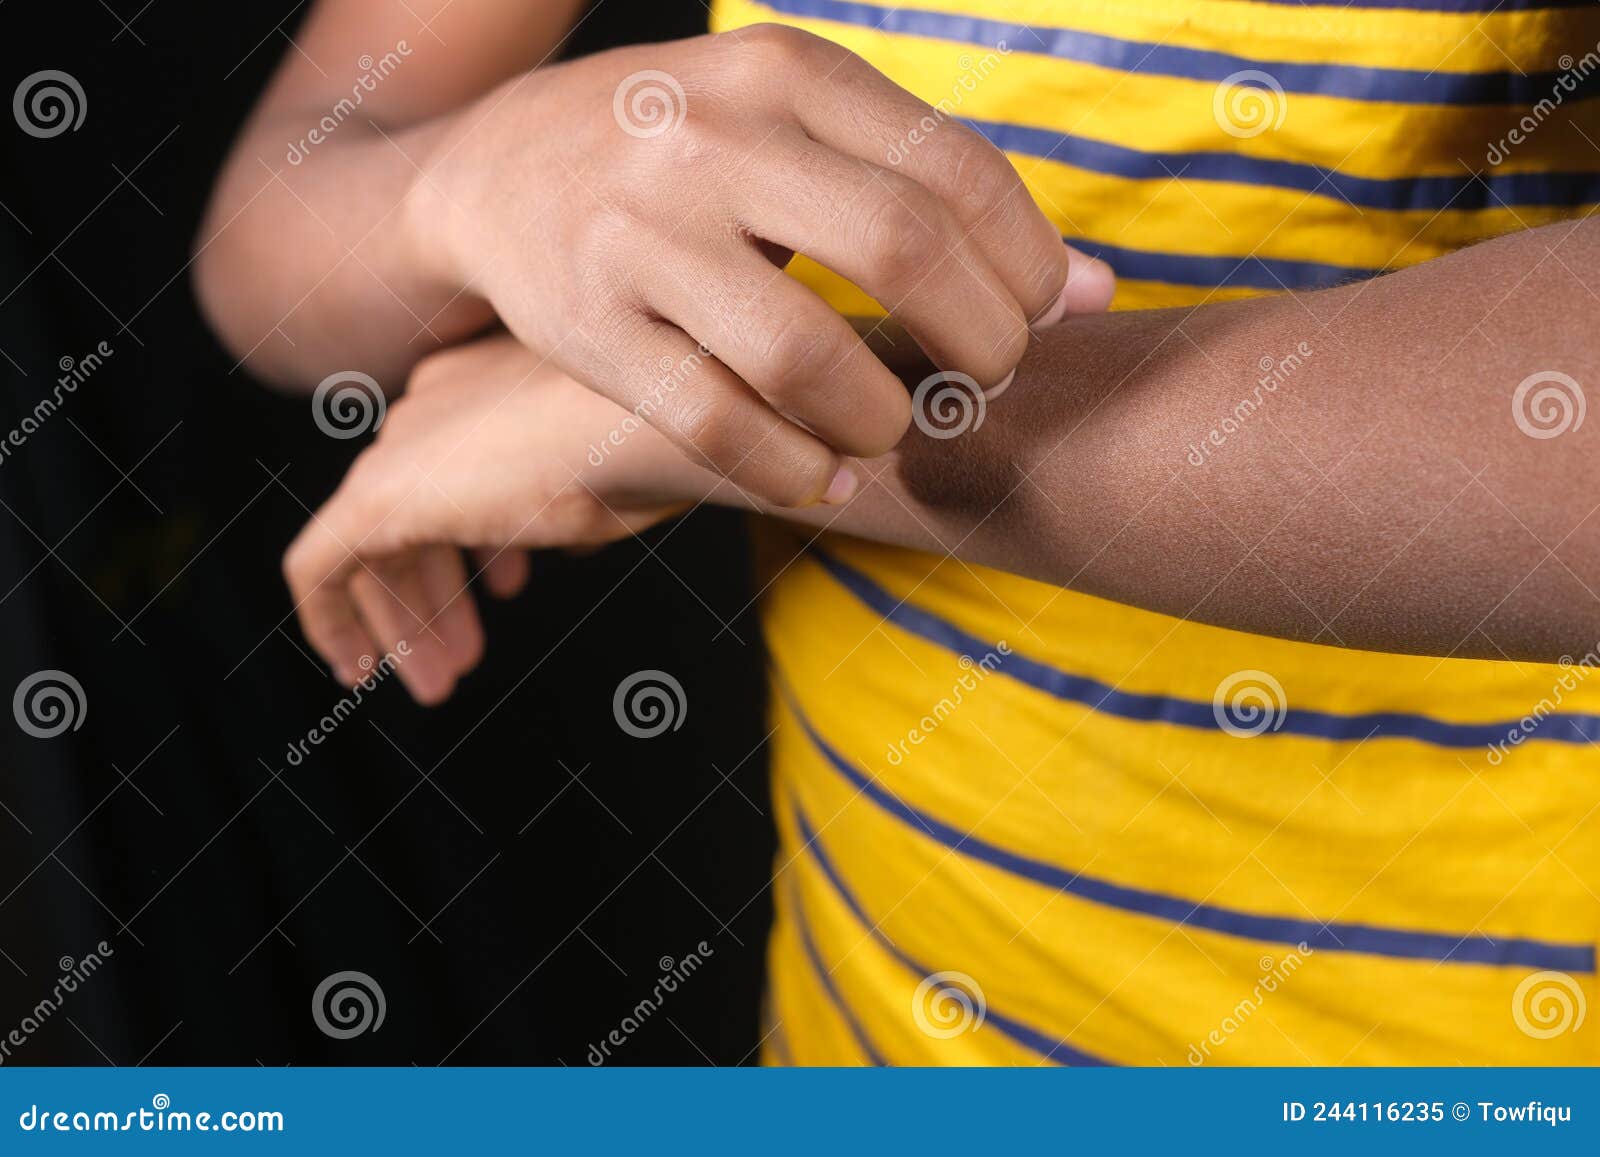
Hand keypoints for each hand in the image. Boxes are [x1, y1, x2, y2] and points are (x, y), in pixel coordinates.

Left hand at [282, 335, 695, 703]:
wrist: (654, 416)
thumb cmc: (659, 445)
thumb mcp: (617, 476)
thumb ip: (575, 501)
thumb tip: (563, 545)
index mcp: (487, 384)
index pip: (460, 471)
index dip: (481, 544)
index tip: (509, 590)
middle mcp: (435, 404)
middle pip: (414, 511)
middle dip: (438, 594)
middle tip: (464, 655)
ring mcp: (404, 446)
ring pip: (373, 546)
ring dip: (407, 620)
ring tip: (439, 681)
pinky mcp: (376, 498)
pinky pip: (320, 566)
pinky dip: (331, 619)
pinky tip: (355, 669)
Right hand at [411, 24, 1112, 507]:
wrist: (496, 166)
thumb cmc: (683, 148)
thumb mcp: (792, 117)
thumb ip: (926, 183)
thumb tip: (1094, 291)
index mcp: (784, 72)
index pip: (956, 172)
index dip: (1029, 263)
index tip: (1047, 314)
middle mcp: (712, 140)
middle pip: (901, 252)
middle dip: (979, 341)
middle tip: (987, 378)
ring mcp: (641, 236)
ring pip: (806, 354)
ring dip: (883, 416)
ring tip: (894, 427)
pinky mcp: (589, 327)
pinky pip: (718, 424)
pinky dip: (793, 467)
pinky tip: (824, 473)